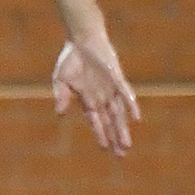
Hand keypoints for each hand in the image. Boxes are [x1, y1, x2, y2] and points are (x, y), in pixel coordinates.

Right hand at [52, 36, 140, 154]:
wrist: (82, 39)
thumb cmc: (70, 59)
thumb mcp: (60, 79)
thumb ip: (61, 96)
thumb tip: (59, 113)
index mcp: (87, 99)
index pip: (96, 121)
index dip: (101, 134)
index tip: (105, 148)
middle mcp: (101, 97)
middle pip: (111, 121)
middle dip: (115, 138)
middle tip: (121, 155)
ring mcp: (111, 89)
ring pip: (119, 113)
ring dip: (122, 128)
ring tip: (126, 144)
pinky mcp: (117, 78)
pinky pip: (125, 94)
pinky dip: (130, 106)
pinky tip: (135, 118)